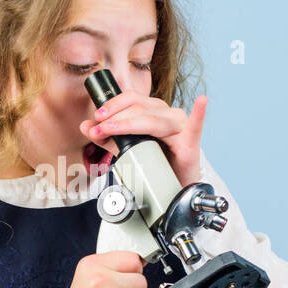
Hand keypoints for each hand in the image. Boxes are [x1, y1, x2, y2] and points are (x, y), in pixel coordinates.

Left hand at [79, 93, 208, 186]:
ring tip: (110, 130)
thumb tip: (86, 126)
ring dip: (127, 124)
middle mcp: (167, 114)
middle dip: (114, 119)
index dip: (112, 106)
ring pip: (153, 120)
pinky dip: (199, 113)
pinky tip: (201, 102)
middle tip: (97, 130)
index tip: (95, 119)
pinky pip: (196, 126)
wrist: (174, 188)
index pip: (131, 99)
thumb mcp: (126, 148)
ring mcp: (180, 126)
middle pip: (139, 109)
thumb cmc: (154, 164)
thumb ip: (107, 137)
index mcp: (153, 110)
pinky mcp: (191, 142)